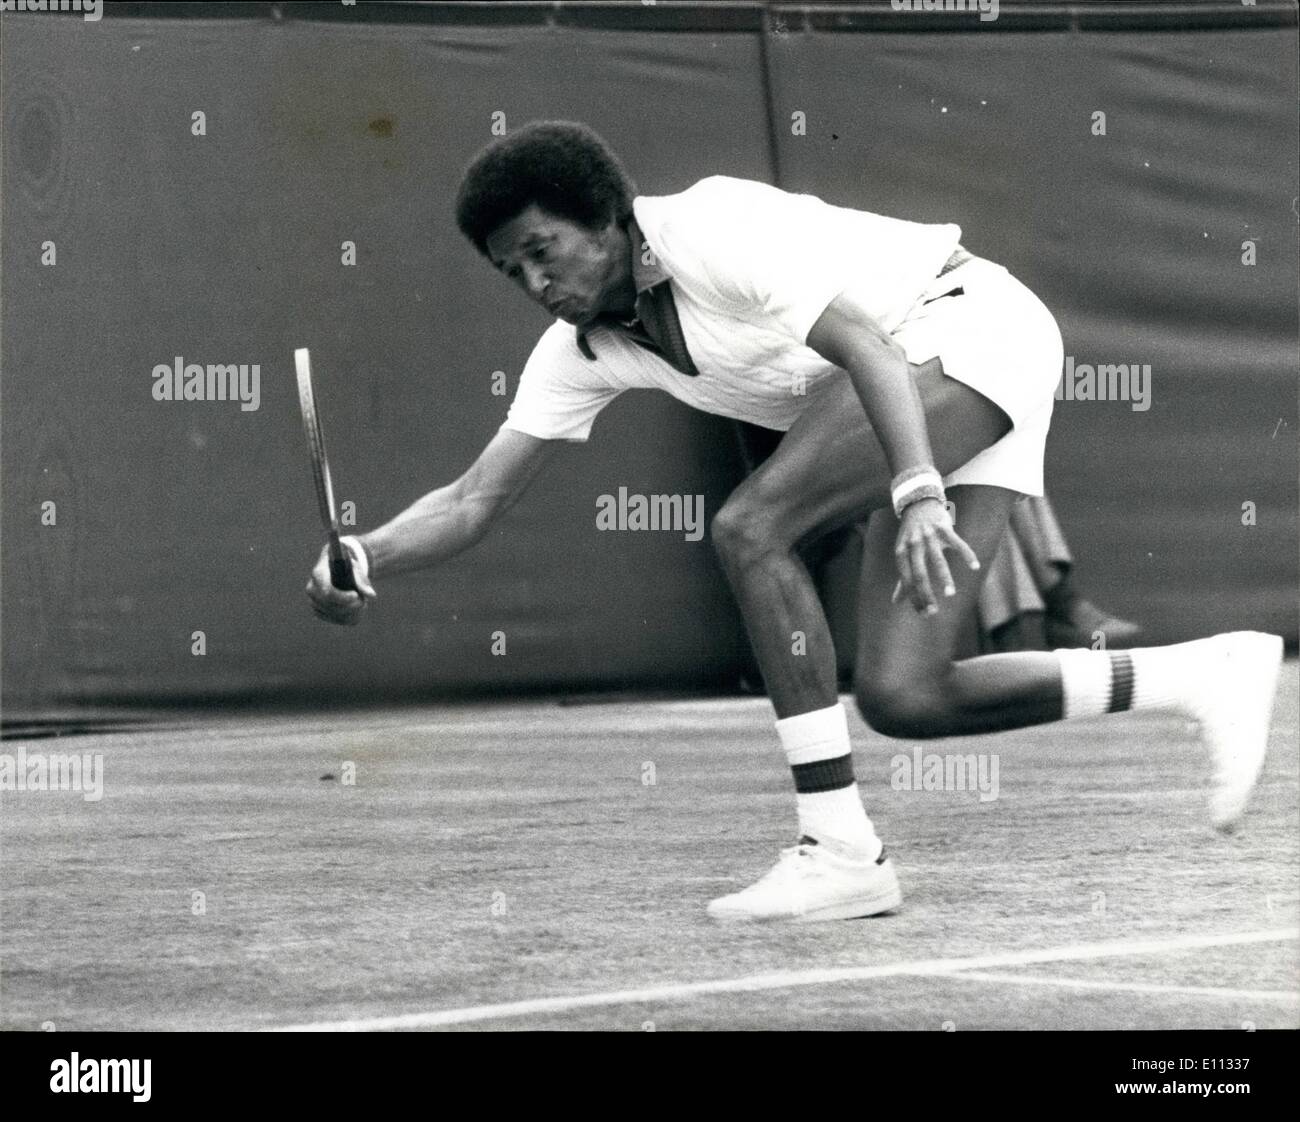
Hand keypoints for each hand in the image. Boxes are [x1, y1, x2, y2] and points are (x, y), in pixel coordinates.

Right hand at [306, 536, 376, 624]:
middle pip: (331, 606)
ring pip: (335, 614)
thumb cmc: (346, 566)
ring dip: (352, 611)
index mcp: (318, 574)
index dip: (342, 597)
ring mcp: (313, 602)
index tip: (356, 595)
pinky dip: (349, 617)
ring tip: (361, 602)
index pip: (327, 591)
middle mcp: (312, 589)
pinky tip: (356, 610)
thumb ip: (362, 581)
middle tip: (363, 601)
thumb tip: (371, 595)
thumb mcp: (354, 568)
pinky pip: (336, 619)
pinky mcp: (319, 611)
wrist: (336, 568)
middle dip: (350, 606)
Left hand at [892, 498, 979, 615]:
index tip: (925, 614)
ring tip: (950, 593)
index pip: (907, 581)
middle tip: (934, 611)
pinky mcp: (943, 527)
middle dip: (926, 594)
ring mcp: (928, 536)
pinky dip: (967, 555)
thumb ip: (903, 578)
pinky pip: (957, 543)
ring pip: (937, 560)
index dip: (915, 599)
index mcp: (901, 554)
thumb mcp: (903, 554)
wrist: (918, 502)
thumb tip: (895, 601)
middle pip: (919, 574)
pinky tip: (975, 567)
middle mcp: (913, 545)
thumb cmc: (911, 534)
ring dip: (944, 577)